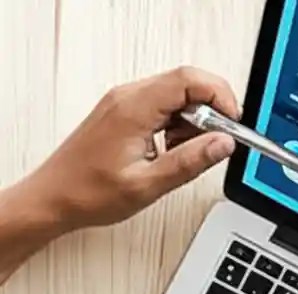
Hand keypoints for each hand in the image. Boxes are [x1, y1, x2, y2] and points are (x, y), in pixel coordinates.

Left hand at [21, 66, 239, 234]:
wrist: (54, 198)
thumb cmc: (89, 192)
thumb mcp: (148, 184)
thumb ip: (191, 161)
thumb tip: (224, 144)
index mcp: (133, 109)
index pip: (189, 80)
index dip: (220, 97)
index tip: (232, 125)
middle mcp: (128, 98)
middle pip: (187, 82)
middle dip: (212, 111)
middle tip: (216, 142)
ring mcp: (125, 103)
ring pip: (178, 95)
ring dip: (195, 120)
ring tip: (187, 152)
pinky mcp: (125, 113)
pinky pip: (164, 106)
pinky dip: (179, 125)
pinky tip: (173, 150)